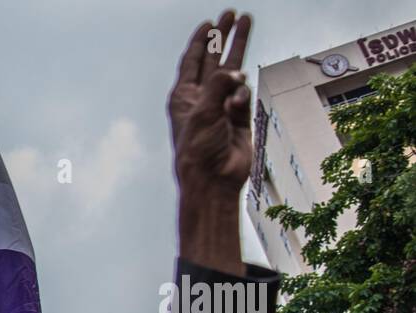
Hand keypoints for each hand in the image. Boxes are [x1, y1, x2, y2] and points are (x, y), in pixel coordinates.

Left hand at [169, 11, 253, 194]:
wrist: (213, 179)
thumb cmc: (198, 149)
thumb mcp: (203, 112)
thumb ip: (219, 85)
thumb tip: (236, 71)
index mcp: (183, 97)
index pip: (191, 61)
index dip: (200, 41)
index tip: (208, 23)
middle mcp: (202, 98)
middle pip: (213, 58)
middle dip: (222, 35)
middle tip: (231, 13)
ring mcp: (221, 106)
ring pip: (233, 70)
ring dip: (239, 45)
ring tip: (246, 20)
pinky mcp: (238, 116)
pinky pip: (244, 93)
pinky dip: (242, 96)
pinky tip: (235, 107)